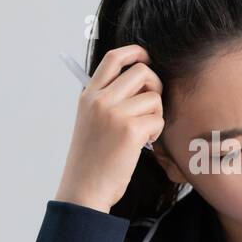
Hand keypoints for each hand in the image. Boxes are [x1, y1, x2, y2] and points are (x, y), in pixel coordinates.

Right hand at [55, 43, 164, 211]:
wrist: (84, 189)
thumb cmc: (92, 159)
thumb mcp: (90, 121)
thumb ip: (108, 99)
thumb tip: (142, 80)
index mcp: (89, 95)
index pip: (114, 58)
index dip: (136, 52)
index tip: (147, 58)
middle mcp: (100, 100)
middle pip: (142, 71)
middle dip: (155, 86)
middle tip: (151, 106)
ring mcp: (115, 114)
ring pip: (154, 97)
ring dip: (155, 114)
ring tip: (142, 132)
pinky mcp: (130, 130)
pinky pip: (158, 119)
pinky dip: (156, 131)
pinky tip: (143, 143)